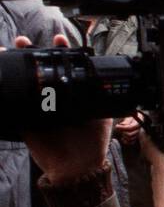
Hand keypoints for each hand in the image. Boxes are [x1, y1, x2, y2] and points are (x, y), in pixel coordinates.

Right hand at [2, 34, 113, 183]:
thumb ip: (101, 97)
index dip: (60, 52)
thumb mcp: (101, 114)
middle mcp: (55, 99)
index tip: (59, 38)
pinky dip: (5, 87)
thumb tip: (109, 80)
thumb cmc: (92, 143)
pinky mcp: (24, 120)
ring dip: (18, 64)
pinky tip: (2, 70)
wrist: (76, 168)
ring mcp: (37, 108)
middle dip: (32, 53)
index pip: (65, 68)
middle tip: (26, 41)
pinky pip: (13, 101)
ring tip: (14, 47)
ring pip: (25, 81)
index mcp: (73, 95)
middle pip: (40, 70)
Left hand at [114, 115, 141, 144]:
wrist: (136, 120)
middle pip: (129, 134)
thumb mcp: (130, 117)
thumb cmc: (132, 118)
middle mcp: (138, 130)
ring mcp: (137, 135)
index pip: (130, 128)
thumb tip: (123, 124)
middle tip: (119, 129)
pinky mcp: (135, 138)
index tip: (116, 126)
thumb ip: (127, 120)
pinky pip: (130, 143)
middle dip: (123, 132)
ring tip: (121, 132)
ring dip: (124, 136)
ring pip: (129, 139)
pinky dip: (125, 141)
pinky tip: (122, 138)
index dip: (122, 128)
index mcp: (137, 124)